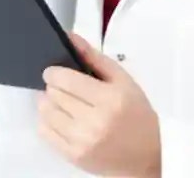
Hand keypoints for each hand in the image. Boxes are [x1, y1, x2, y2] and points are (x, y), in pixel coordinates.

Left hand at [37, 33, 160, 177]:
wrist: (149, 155)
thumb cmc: (136, 114)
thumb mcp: (123, 80)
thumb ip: (93, 56)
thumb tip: (69, 37)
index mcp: (110, 100)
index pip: (64, 79)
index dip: (54, 72)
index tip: (55, 72)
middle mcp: (95, 122)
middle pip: (53, 94)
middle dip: (54, 87)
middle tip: (64, 88)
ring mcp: (83, 142)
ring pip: (45, 111)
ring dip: (49, 103)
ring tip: (63, 103)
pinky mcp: (74, 157)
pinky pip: (44, 131)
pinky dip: (48, 122)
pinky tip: (62, 119)